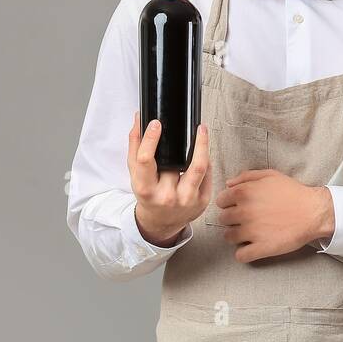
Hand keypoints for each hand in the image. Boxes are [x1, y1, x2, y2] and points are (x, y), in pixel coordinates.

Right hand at [129, 111, 210, 246]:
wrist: (161, 222)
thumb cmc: (148, 195)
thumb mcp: (135, 174)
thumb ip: (135, 146)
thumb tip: (139, 119)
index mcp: (146, 189)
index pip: (146, 161)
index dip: (150, 140)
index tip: (156, 124)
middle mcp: (167, 197)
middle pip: (175, 163)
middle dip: (181, 144)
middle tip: (191, 126)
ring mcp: (187, 200)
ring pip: (198, 167)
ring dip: (202, 146)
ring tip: (202, 130)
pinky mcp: (203, 201)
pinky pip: (207, 174)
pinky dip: (206, 161)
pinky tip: (203, 152)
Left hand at [214, 169, 334, 263]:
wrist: (314, 212)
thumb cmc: (293, 192)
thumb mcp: (271, 175)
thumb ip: (247, 176)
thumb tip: (229, 184)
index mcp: (244, 193)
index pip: (220, 201)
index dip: (229, 204)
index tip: (238, 207)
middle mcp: (244, 212)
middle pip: (223, 220)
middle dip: (232, 220)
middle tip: (246, 220)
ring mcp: (251, 231)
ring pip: (229, 238)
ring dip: (237, 236)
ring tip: (250, 234)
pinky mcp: (261, 248)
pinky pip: (241, 256)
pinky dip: (244, 254)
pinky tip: (253, 248)